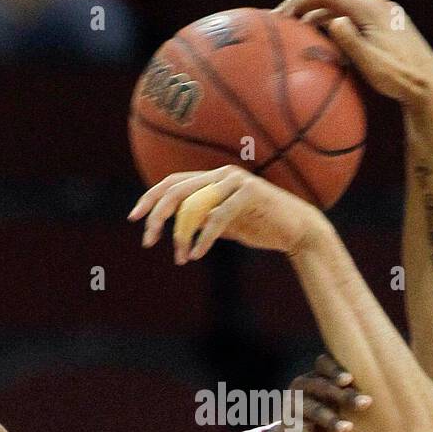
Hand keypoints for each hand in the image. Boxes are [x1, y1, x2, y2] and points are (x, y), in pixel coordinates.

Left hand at [128, 165, 329, 263]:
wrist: (298, 229)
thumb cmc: (261, 225)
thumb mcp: (224, 223)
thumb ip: (202, 218)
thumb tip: (176, 226)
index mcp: (213, 179)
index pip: (172, 183)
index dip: (150, 199)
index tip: (133, 219)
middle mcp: (222, 175)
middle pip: (177, 191)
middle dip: (157, 216)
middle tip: (148, 240)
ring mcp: (236, 182)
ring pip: (194, 205)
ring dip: (182, 234)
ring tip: (180, 256)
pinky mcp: (250, 195)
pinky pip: (217, 217)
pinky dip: (204, 238)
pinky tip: (196, 254)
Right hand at [265, 353, 373, 431]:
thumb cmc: (330, 416)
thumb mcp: (340, 405)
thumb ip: (356, 397)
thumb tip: (395, 396)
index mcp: (317, 376)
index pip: (324, 364)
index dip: (336, 370)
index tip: (350, 379)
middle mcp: (302, 386)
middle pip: (323, 387)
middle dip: (344, 395)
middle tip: (366, 403)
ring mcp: (293, 406)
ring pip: (313, 410)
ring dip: (331, 419)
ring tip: (348, 428)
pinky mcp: (288, 428)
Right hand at [275, 0, 432, 112]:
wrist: (429, 85)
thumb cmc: (399, 77)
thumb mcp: (370, 62)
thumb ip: (349, 40)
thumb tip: (333, 22)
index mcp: (369, 8)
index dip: (299, 0)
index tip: (280, 15)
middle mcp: (377, 4)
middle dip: (306, 10)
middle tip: (283, 26)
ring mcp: (383, 14)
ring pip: (343, 10)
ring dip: (320, 20)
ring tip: (299, 36)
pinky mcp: (387, 25)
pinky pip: (354, 20)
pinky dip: (336, 27)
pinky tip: (327, 44)